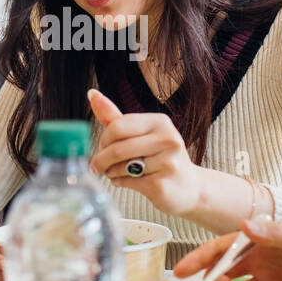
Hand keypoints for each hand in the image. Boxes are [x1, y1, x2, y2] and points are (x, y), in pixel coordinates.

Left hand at [87, 88, 204, 217]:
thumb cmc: (161, 156)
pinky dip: (119, 183)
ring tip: (114, 172)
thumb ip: (115, 116)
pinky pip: (127, 182)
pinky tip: (125, 181)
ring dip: (110, 172)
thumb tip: (92, 94)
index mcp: (160, 122)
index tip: (102, 147)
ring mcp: (167, 163)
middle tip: (98, 165)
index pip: (118, 126)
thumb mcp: (141, 133)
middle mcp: (167, 140)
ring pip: (120, 167)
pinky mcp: (161, 185)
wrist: (189, 186)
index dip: (104, 139)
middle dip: (101, 159)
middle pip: (117, 148)